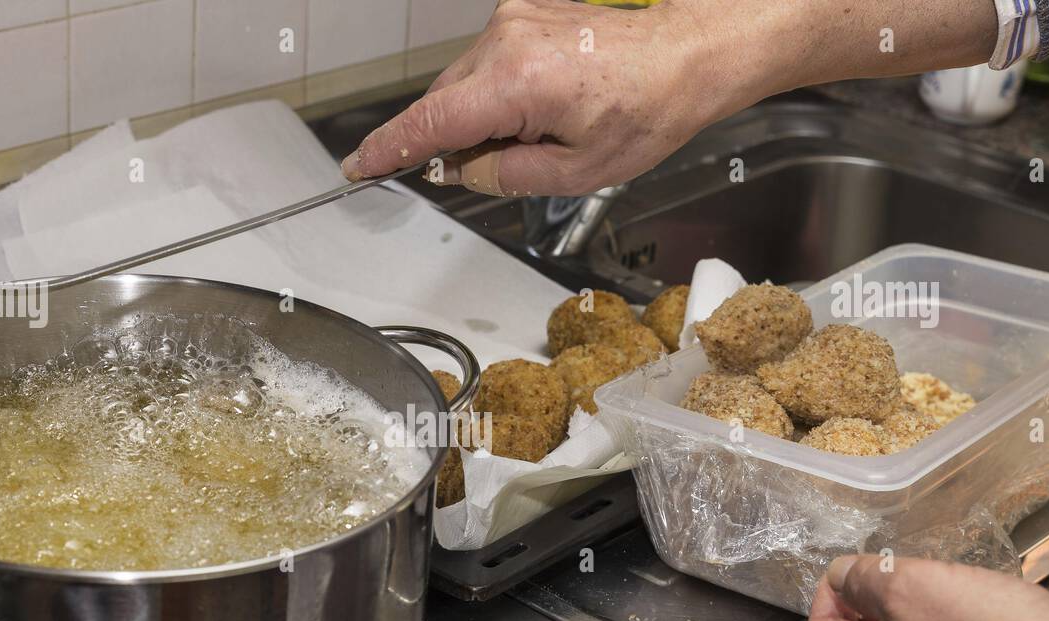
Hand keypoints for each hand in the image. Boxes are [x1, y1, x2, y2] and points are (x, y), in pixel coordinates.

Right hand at [341, 0, 997, 196]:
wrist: (690, 54)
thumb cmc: (648, 110)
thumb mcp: (578, 172)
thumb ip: (506, 176)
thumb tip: (463, 172)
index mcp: (517, 82)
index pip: (430, 122)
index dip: (389, 149)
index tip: (358, 168)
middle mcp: (503, 41)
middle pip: (446, 104)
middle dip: (456, 143)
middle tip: (500, 169)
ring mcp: (512, 22)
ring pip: (465, 85)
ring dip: (482, 119)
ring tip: (543, 134)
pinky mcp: (523, 15)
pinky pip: (487, 65)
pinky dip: (497, 96)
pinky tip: (542, 111)